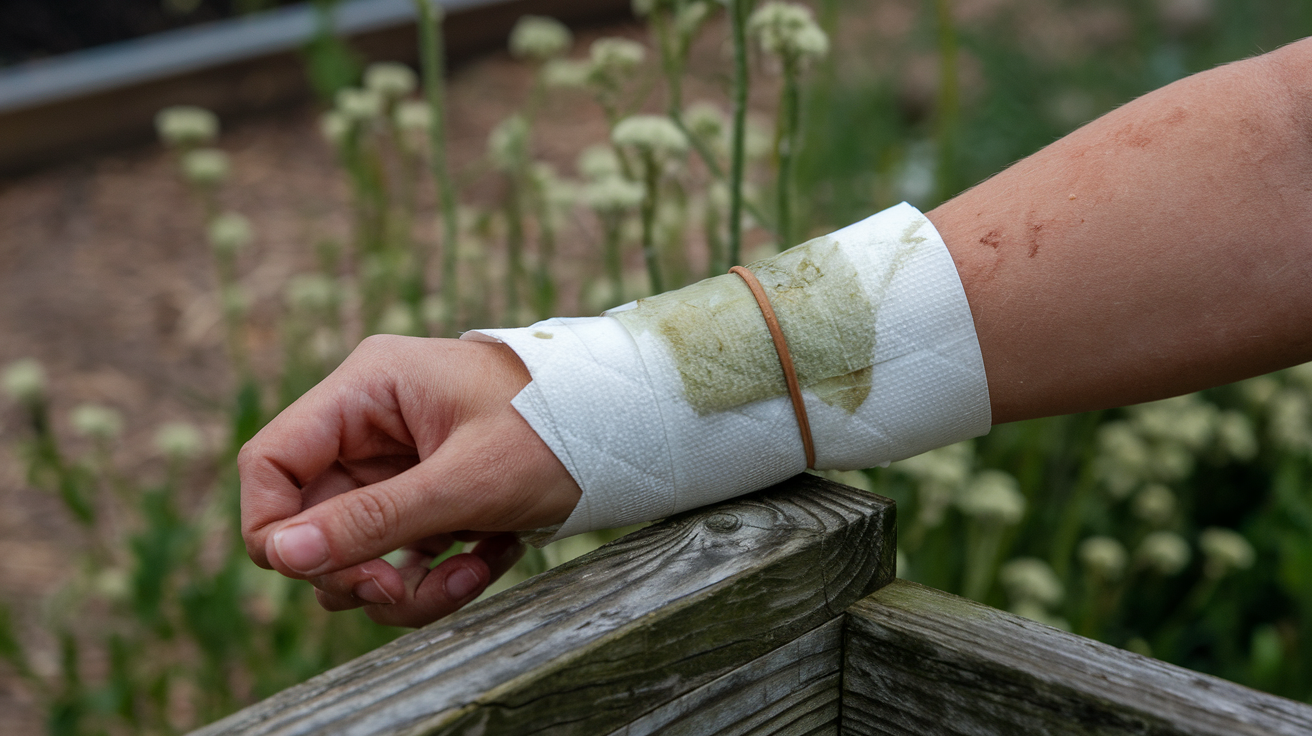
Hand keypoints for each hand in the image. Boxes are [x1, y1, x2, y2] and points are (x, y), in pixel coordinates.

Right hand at [238, 335, 580, 626]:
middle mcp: (373, 422)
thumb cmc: (559, 429)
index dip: (273, 526)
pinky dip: (438, 575)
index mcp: (369, 389)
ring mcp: (400, 463)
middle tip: (401, 591)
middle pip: (312, 518)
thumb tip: (280, 557)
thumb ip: (373, 520)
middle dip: (356, 569)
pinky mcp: (429, 496)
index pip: (270, 460)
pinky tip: (491, 558)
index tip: (314, 573)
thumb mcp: (468, 480)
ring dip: (405, 584)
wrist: (634, 429)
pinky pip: (402, 555)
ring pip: (357, 549)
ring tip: (472, 571)